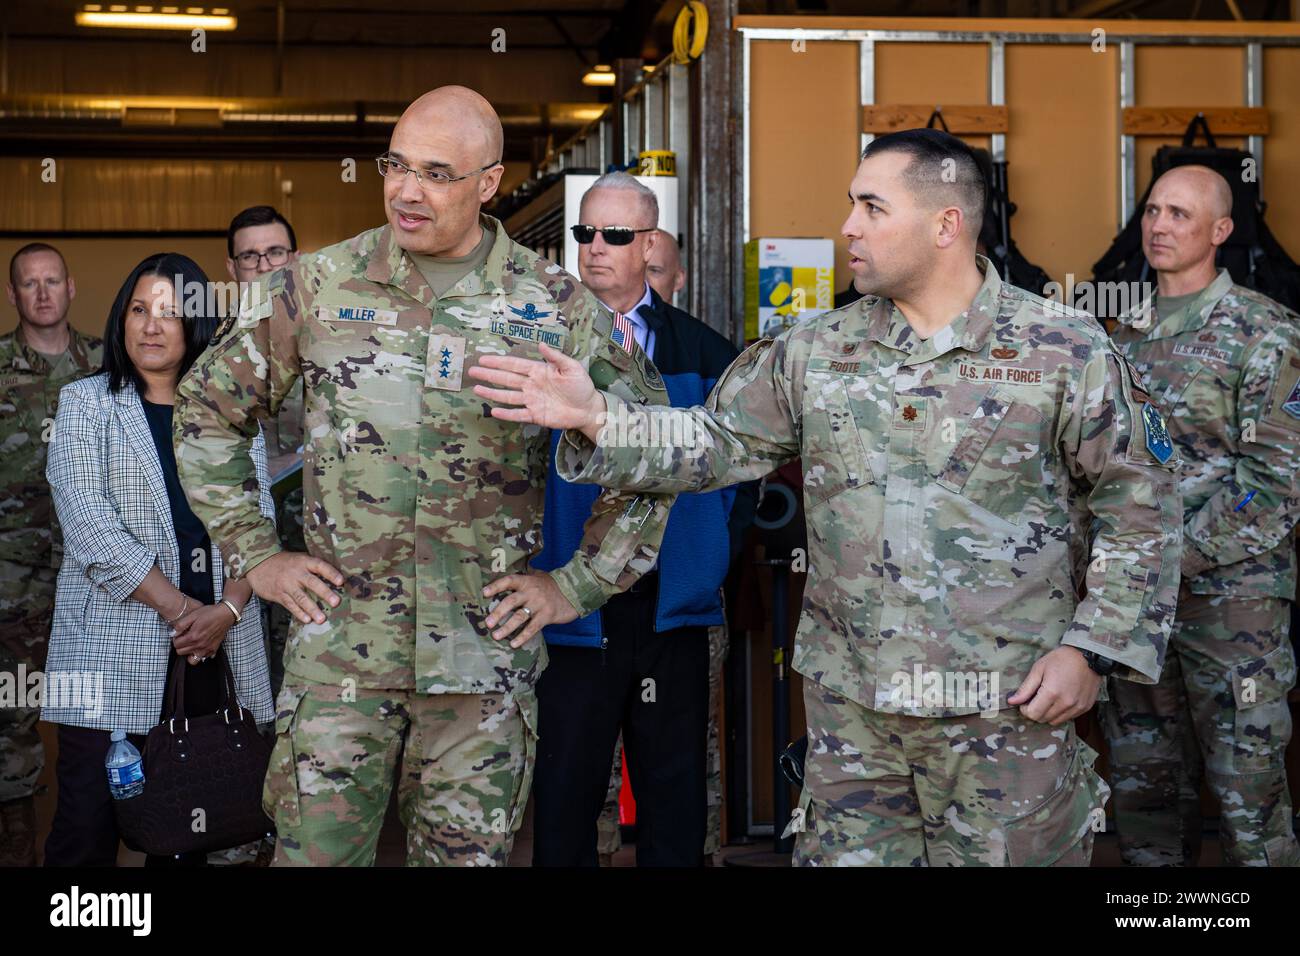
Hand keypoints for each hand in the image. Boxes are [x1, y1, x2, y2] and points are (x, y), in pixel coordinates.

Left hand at [172, 604, 235, 662]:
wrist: (226, 614)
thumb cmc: (210, 613)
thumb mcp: (193, 614)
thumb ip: (181, 625)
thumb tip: (173, 633)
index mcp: (193, 636)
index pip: (176, 645)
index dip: (175, 639)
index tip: (180, 634)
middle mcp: (200, 645)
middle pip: (181, 652)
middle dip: (180, 645)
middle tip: (185, 637)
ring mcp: (207, 649)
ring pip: (191, 659)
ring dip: (189, 652)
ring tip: (191, 644)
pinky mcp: (213, 649)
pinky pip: (203, 658)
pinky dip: (199, 654)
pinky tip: (200, 645)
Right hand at [245, 552, 343, 624]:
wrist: (258, 564)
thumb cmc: (285, 562)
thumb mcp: (299, 558)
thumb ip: (313, 566)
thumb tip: (336, 577)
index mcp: (304, 561)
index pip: (320, 566)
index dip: (331, 573)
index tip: (341, 581)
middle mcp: (296, 573)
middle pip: (312, 583)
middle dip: (324, 593)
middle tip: (336, 602)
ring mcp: (286, 584)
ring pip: (301, 597)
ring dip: (312, 608)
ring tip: (322, 619)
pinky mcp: (279, 594)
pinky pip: (290, 605)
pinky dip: (298, 613)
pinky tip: (307, 619)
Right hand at [469, 343, 606, 437]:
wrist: (588, 408)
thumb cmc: (581, 386)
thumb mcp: (572, 368)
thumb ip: (556, 357)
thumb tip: (541, 344)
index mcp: (538, 371)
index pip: (515, 365)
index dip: (499, 362)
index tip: (484, 359)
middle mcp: (531, 385)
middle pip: (506, 379)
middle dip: (489, 375)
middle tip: (472, 371)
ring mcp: (532, 401)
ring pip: (508, 396)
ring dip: (492, 393)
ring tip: (477, 389)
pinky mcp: (536, 415)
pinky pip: (519, 414)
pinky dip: (507, 414)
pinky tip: (494, 411)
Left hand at [481, 571, 578, 648]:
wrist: (573, 592)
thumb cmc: (551, 585)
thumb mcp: (537, 576)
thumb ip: (523, 578)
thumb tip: (503, 582)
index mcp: (527, 581)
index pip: (508, 581)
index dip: (496, 586)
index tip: (484, 593)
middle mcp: (531, 592)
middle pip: (511, 601)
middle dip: (498, 612)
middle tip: (488, 623)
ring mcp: (539, 604)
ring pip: (520, 616)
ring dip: (507, 627)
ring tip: (496, 636)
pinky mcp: (547, 616)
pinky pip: (532, 628)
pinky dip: (522, 636)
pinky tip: (514, 644)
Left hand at [1007, 646, 1102, 724]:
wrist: (1088, 655)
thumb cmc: (1061, 659)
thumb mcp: (1039, 669)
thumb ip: (1025, 688)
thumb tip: (1012, 701)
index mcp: (1052, 692)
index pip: (1033, 714)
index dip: (1025, 709)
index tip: (1025, 701)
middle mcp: (1066, 703)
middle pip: (1043, 719)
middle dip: (1035, 712)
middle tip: (1035, 699)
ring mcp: (1077, 707)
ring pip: (1055, 721)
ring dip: (1047, 714)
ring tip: (1048, 699)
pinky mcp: (1085, 707)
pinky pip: (1068, 718)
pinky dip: (1060, 713)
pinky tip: (1060, 699)